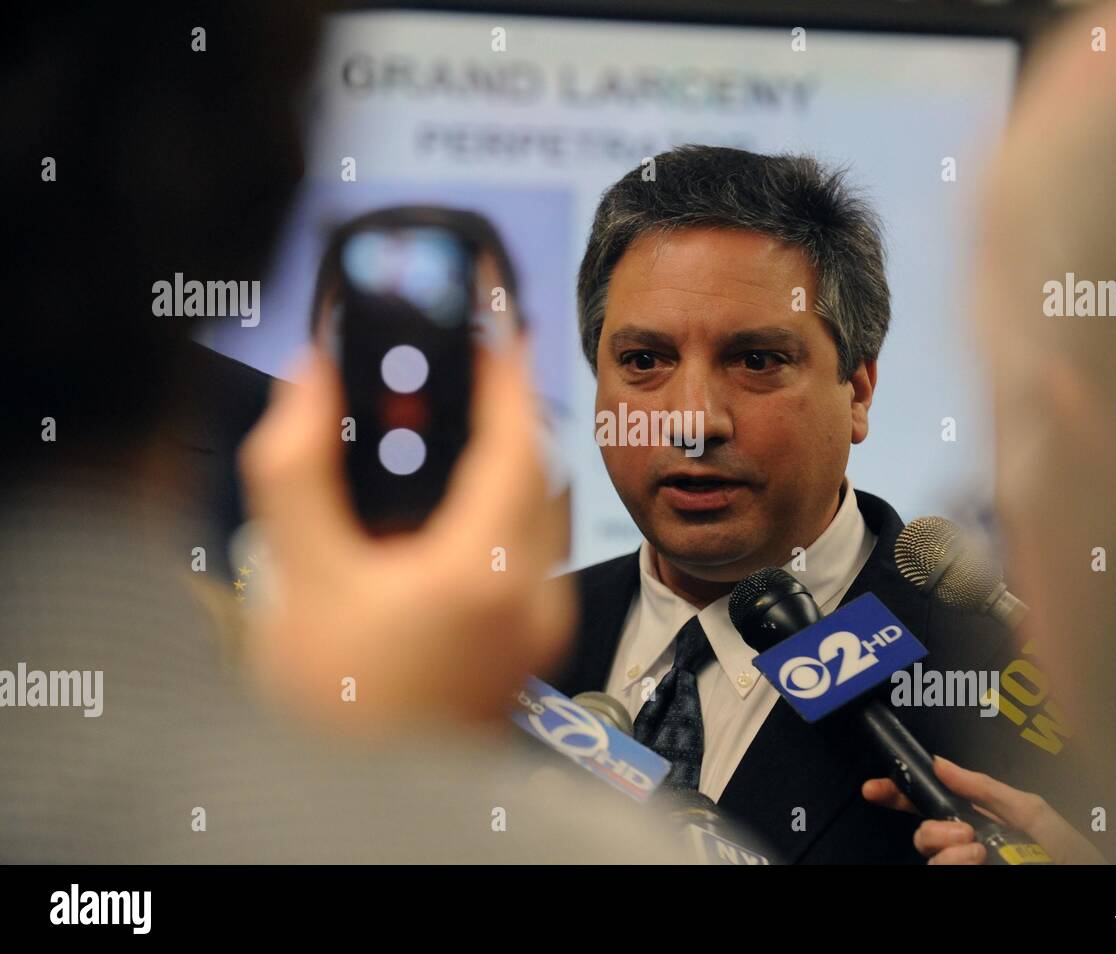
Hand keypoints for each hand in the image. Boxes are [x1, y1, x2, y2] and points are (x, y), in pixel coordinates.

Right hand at [238, 337, 572, 728]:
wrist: (359, 810)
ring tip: (456, 433)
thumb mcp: (297, 576)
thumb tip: (312, 385)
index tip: (497, 327)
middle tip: (468, 374)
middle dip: (506, 414)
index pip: (516, 439)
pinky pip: (535, 555)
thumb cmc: (329, 714)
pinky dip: (505, 514)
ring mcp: (538, 631)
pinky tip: (451, 516)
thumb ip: (299, 468)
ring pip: (543, 516)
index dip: (507, 372)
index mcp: (483, 573)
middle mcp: (531, 601)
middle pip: (539, 473)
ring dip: (508, 465)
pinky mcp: (529, 652)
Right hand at [862, 755, 1104, 864]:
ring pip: (929, 856)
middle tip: (962, 833)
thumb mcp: (1035, 810)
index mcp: (986, 821)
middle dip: (930, 827)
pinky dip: (951, 863)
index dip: (902, 794)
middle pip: (924, 832)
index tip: (876, 789)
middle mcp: (975, 846)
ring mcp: (972, 867)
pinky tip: (974, 860)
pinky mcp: (970, 882)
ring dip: (945, 849)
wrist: (1093, 881)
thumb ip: (987, 788)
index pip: (934, 804)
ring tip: (976, 850)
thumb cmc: (1075, 855)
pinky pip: (941, 872)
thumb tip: (943, 765)